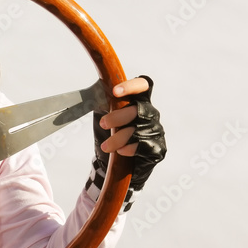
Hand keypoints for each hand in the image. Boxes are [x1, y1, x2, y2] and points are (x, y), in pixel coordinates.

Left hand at [93, 76, 166, 190]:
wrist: (122, 162)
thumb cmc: (115, 132)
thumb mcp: (107, 115)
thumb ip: (103, 104)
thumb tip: (89, 96)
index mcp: (139, 100)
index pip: (143, 85)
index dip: (131, 86)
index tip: (114, 92)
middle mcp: (151, 113)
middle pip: (138, 110)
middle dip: (117, 117)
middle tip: (103, 124)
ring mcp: (156, 130)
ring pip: (138, 130)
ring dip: (118, 138)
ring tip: (106, 146)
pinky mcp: (158, 147)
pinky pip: (143, 146)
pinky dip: (128, 149)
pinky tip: (120, 151)